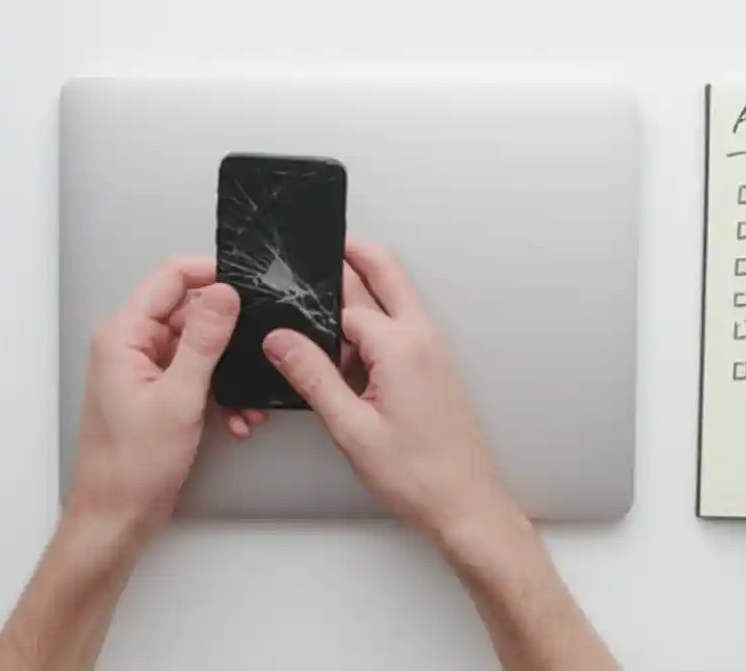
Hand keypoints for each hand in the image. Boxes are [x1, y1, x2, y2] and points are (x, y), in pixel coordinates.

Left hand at [67, 258, 263, 536]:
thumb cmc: (132, 467)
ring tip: (248, 400)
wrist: (117, 517)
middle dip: (229, 334)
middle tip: (259, 353)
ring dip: (229, 370)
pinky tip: (236, 418)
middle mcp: (130, 345)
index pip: (171, 277)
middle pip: (190, 311)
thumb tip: (224, 293)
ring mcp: (144, 369)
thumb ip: (204, 340)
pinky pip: (197, 374)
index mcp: (124, 336)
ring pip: (199, 346)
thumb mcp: (180, 398)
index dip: (212, 275)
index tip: (250, 287)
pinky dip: (221, 392)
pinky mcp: (158, 391)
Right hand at [261, 239, 518, 540]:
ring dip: (363, 289)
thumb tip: (280, 341)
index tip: (281, 294)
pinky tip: (346, 351)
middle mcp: (422, 339)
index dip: (309, 300)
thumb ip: (312, 377)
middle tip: (318, 243)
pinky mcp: (433, 366)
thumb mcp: (350, 427)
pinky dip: (374, 325)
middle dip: (351, 253)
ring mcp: (432, 350)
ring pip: (395, 297)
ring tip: (320, 298)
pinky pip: (400, 328)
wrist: (464, 502)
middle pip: (385, 272)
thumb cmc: (418, 474)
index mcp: (401, 347)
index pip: (345, 302)